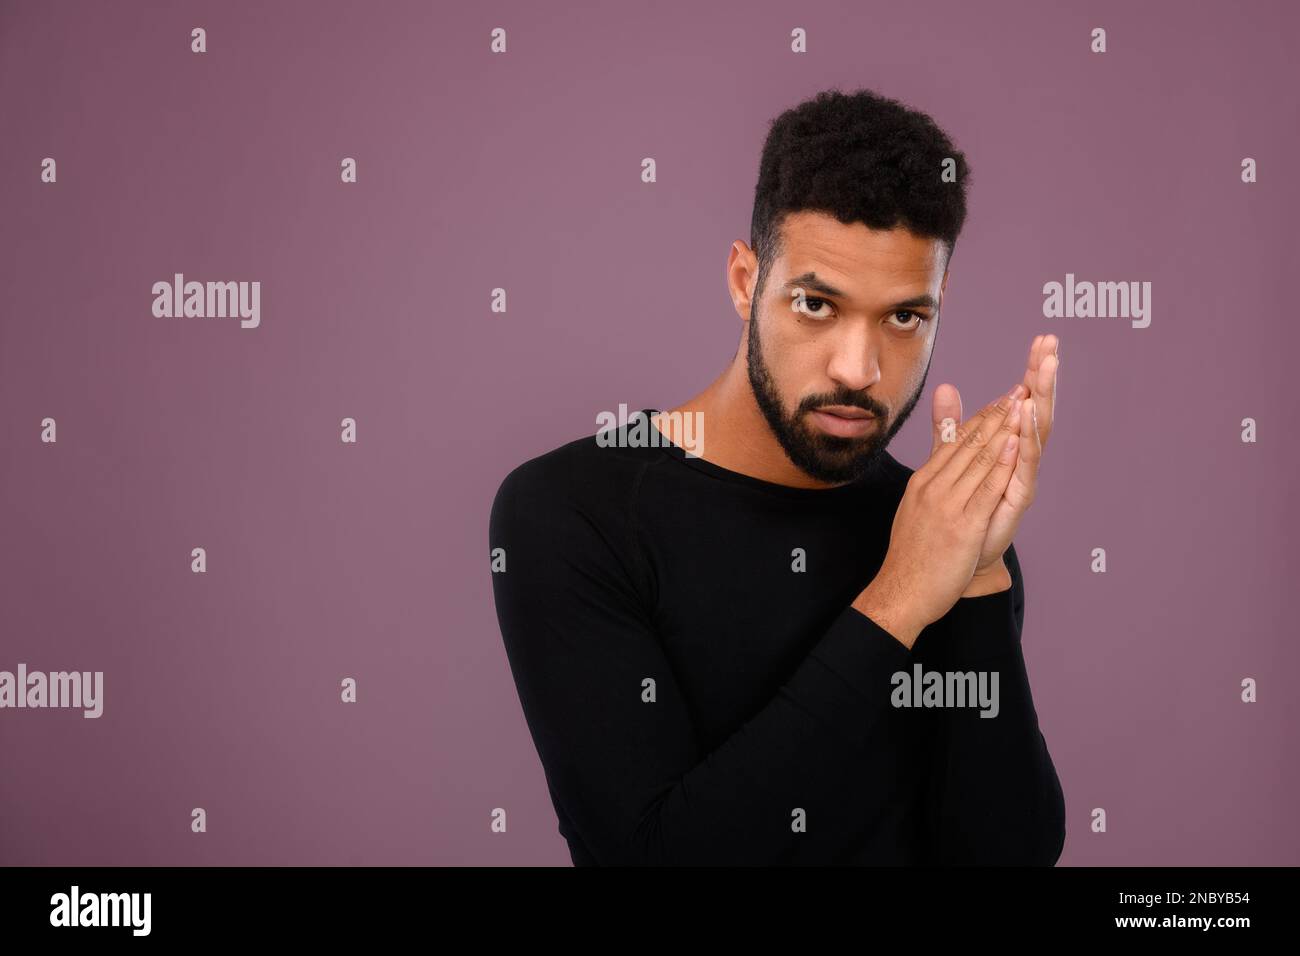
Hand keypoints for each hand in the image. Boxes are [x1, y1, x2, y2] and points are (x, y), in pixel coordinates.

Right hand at [857, 389, 1023, 643]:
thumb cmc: (913, 554)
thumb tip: (940, 461)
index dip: (984, 416)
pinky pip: (985, 489)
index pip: (957, 441)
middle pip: (970, 444)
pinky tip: (1016, 444)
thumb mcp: (918, 506)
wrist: (902, 592)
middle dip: (997, 414)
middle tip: (1020, 388)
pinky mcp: (962, 526)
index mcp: (924, 481)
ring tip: (1023, 404)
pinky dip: (1002, 464)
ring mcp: (947, 505)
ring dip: (1004, 429)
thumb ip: (934, 479)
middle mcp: (933, 487)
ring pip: (979, 460)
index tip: (1004, 397)